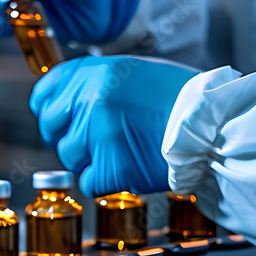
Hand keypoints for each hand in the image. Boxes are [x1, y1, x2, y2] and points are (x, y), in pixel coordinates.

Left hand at [30, 55, 199, 195]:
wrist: (211, 125)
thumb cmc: (180, 99)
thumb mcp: (132, 73)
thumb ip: (96, 85)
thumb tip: (67, 100)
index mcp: (96, 73)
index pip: (44, 95)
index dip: (52, 111)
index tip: (62, 119)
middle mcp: (91, 100)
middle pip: (51, 129)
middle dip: (70, 137)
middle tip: (100, 140)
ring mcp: (98, 134)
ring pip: (70, 157)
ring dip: (91, 160)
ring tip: (125, 150)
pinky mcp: (110, 166)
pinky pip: (89, 182)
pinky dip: (106, 182)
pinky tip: (129, 167)